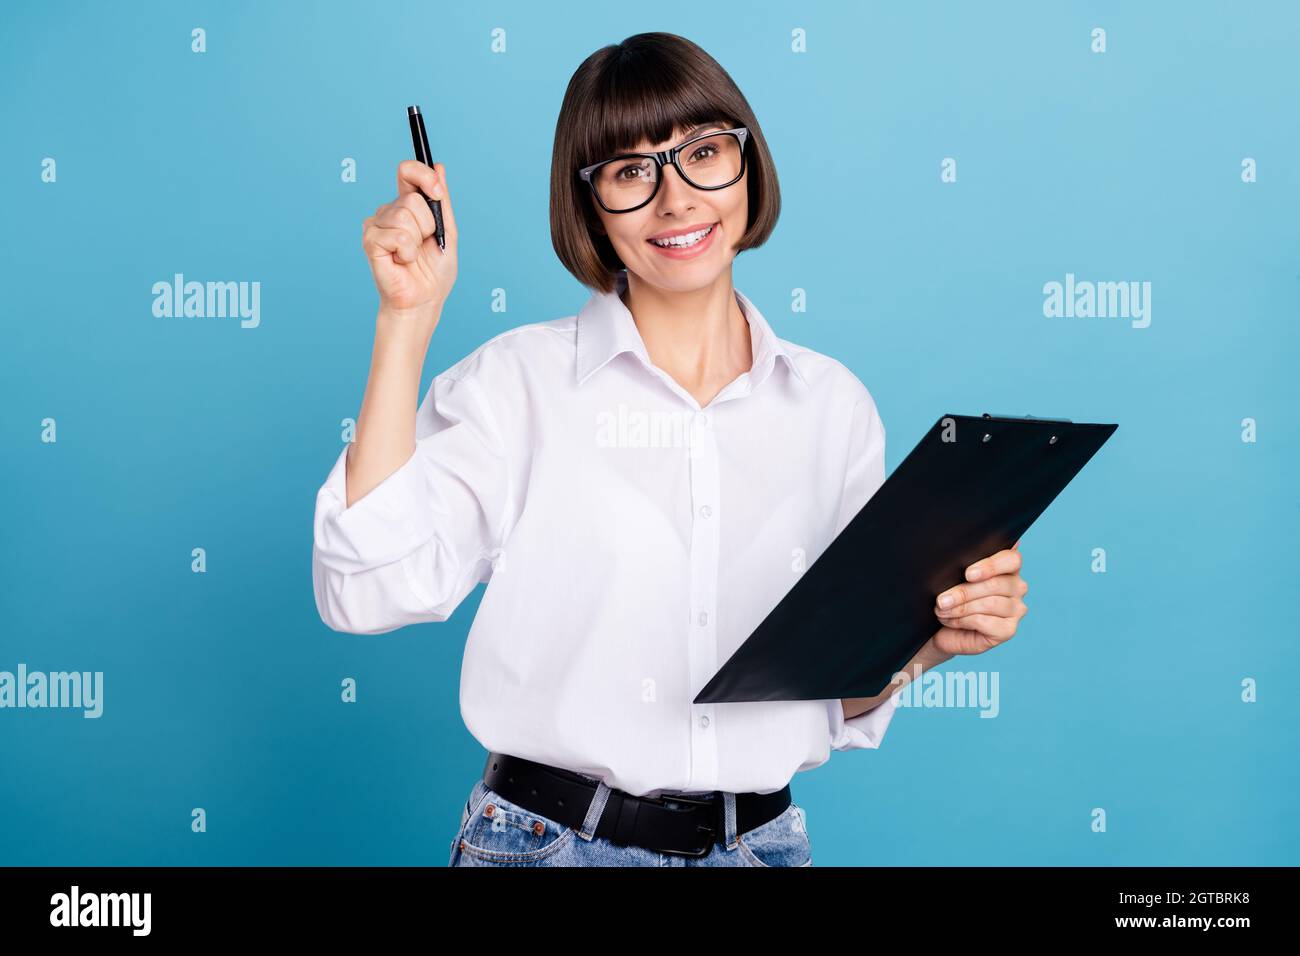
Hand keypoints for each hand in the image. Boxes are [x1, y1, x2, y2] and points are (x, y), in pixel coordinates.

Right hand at [362, 159, 459, 327]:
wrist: (423, 300)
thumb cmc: (434, 271)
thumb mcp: (447, 231)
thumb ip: (442, 201)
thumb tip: (438, 167)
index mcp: (407, 205)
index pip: (407, 172)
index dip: (422, 175)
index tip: (436, 191)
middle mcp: (389, 211)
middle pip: (412, 199)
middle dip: (428, 224)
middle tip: (424, 244)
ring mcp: (377, 224)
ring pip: (404, 216)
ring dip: (417, 240)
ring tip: (412, 255)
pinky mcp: (370, 240)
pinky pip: (397, 235)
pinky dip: (407, 252)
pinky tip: (402, 261)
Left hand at [929, 540, 1027, 655]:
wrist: (941, 630)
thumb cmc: (950, 599)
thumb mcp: (954, 579)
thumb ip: (963, 567)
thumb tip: (960, 566)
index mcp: (1007, 567)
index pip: (1012, 559)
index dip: (990, 566)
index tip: (968, 574)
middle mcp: (1016, 587)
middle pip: (995, 584)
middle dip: (963, 592)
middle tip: (942, 599)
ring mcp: (1016, 609)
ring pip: (989, 603)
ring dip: (960, 607)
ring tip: (941, 610)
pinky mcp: (1008, 630)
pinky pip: (985, 621)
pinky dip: (962, 620)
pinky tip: (950, 620)